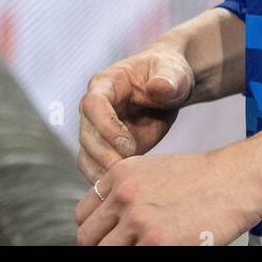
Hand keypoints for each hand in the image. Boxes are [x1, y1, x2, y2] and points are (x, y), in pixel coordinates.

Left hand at [75, 147, 261, 246]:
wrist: (234, 179)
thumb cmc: (202, 176)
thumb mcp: (154, 168)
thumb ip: (126, 189)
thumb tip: (109, 217)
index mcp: (120, 175)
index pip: (83, 215)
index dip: (94, 230)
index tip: (105, 236)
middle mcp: (124, 197)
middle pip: (87, 238)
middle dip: (102, 246)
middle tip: (122, 246)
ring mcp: (139, 222)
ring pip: (105, 253)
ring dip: (121, 253)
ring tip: (144, 246)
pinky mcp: (157, 244)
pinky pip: (133, 260)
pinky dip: (143, 257)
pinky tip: (162, 248)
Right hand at [76, 41, 194, 184]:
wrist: (170, 87)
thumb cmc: (170, 73)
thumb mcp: (175, 73)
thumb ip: (168, 79)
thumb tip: (158, 87)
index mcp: (106, 82)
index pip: (93, 104)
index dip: (107, 127)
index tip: (129, 146)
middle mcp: (94, 107)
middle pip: (86, 134)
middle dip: (104, 156)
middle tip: (127, 171)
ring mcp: (97, 129)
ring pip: (86, 156)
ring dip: (101, 172)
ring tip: (124, 185)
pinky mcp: (105, 149)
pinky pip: (95, 168)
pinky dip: (105, 181)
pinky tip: (122, 189)